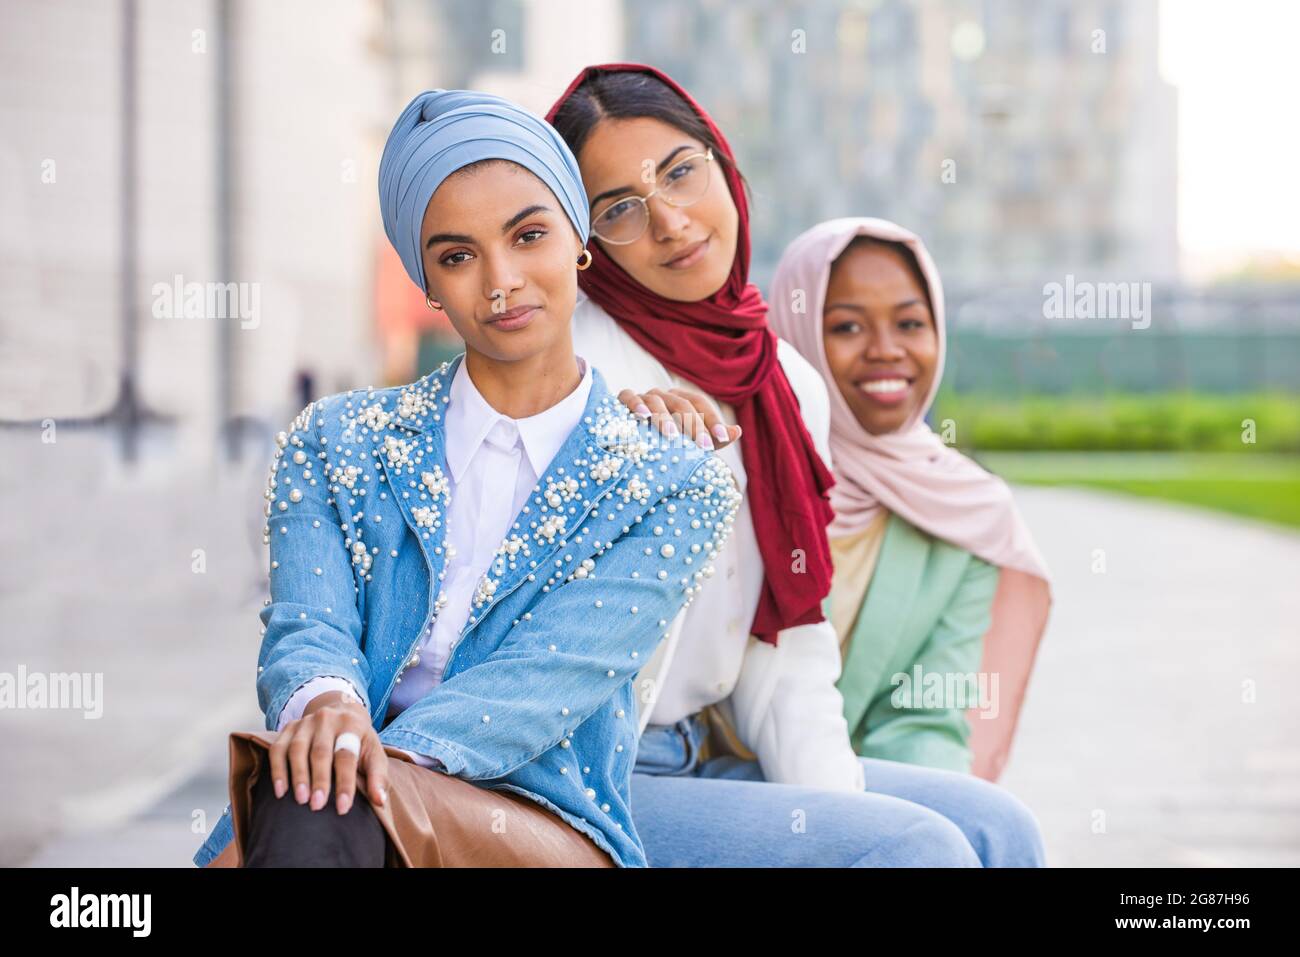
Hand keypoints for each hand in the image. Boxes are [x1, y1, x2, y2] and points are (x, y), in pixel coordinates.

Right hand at [269, 690, 388, 815]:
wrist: (342, 713)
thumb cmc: (359, 741)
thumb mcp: (374, 754)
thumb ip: (378, 777)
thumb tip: (379, 801)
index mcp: (352, 724)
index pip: (347, 756)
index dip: (345, 783)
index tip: (343, 808)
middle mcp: (328, 719)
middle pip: (321, 752)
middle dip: (319, 780)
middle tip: (317, 805)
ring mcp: (306, 722)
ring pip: (297, 749)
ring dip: (297, 776)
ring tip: (300, 800)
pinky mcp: (289, 727)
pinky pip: (278, 748)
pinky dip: (277, 770)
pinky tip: (281, 791)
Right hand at [618, 387, 741, 449]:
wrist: (629, 446)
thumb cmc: (665, 446)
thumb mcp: (691, 444)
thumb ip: (714, 439)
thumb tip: (736, 431)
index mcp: (682, 402)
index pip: (700, 404)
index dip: (713, 419)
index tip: (723, 437)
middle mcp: (665, 396)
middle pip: (682, 403)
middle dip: (694, 424)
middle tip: (703, 446)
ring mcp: (644, 397)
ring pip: (656, 401)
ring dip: (665, 418)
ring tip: (672, 435)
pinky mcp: (623, 401)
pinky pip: (628, 396)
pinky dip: (636, 404)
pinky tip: (642, 416)